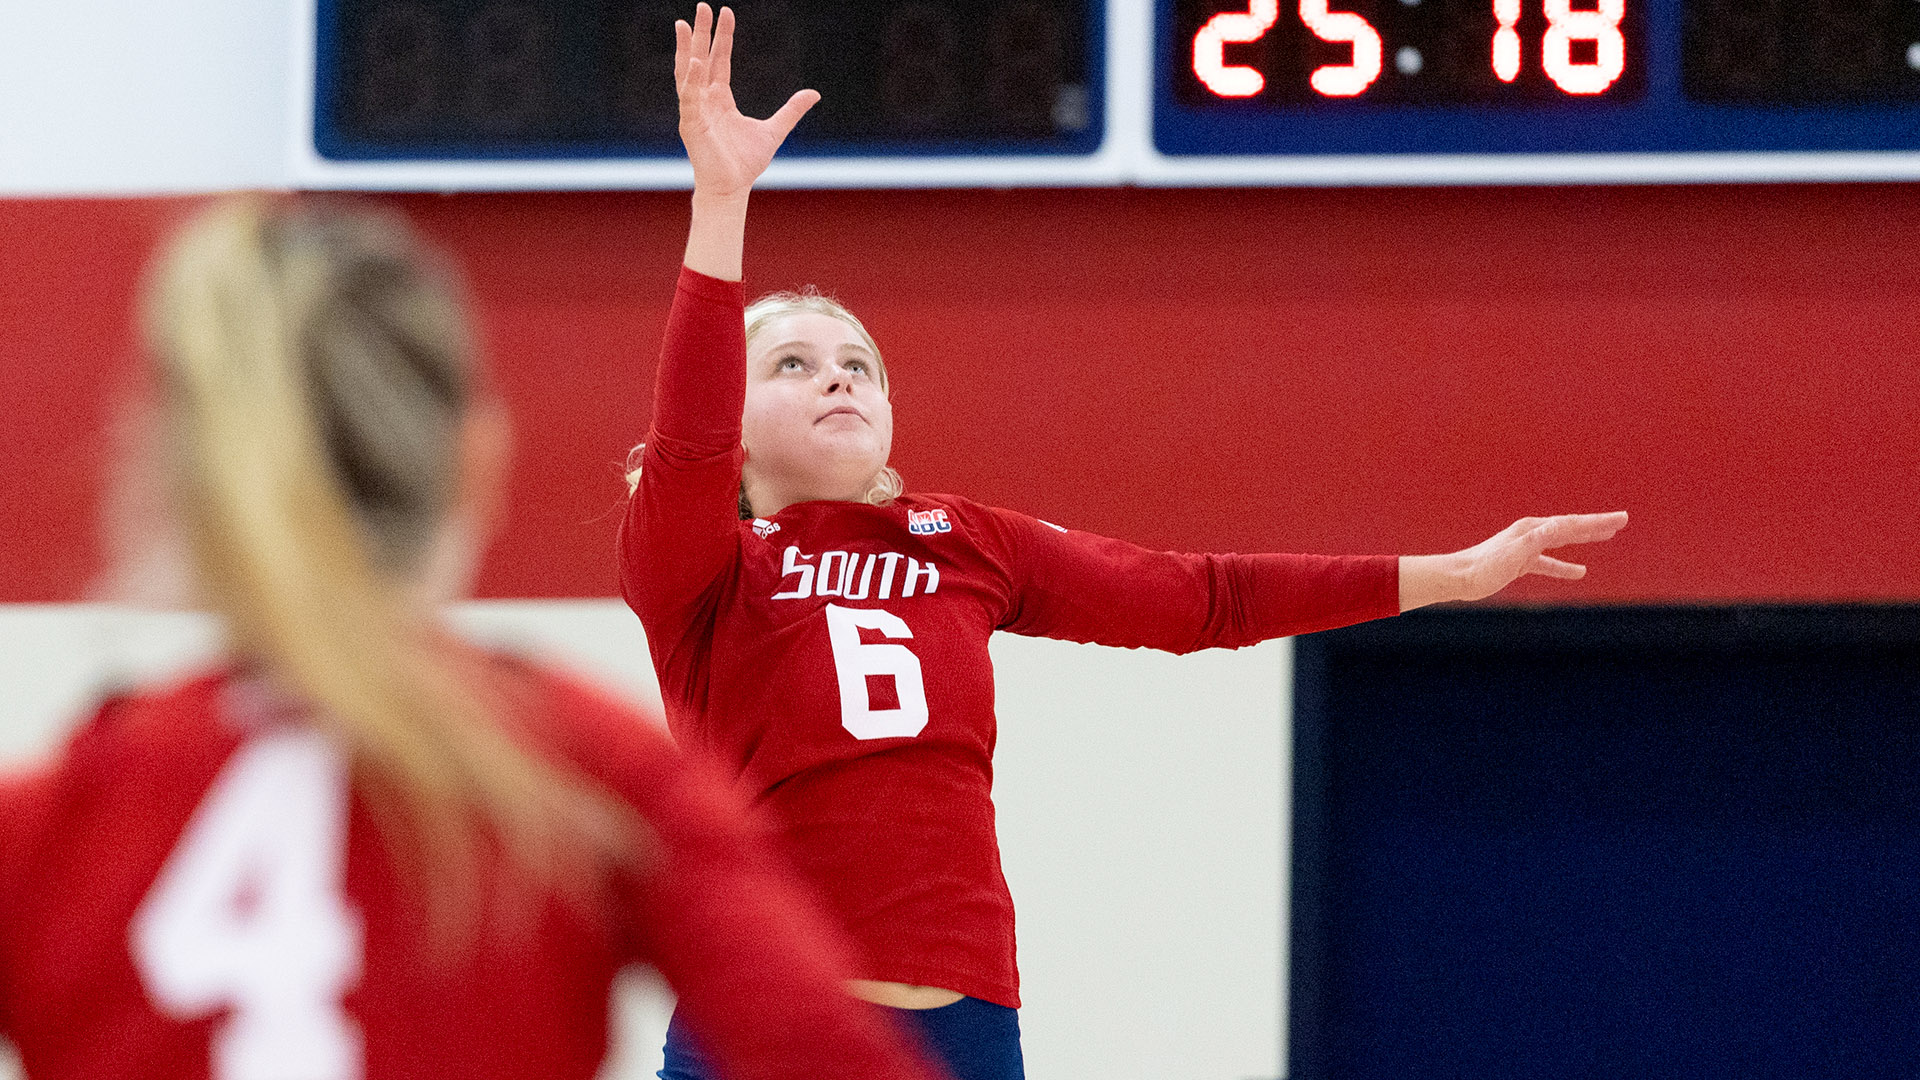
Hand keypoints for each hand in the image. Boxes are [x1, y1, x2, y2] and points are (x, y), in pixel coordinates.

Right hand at [676, 4, 818, 197]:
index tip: (725, 12)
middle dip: (702, 33)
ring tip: (685, 24)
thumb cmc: (746, 163)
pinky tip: (695, 61)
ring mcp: (695, 111)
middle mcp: (704, 100)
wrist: (732, 188)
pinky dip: (691, 80)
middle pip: (701, 58)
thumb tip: (814, 93)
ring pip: (687, 73)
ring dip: (686, 48)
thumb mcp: (774, 130)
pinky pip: (689, 98)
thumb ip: (791, 110)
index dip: (722, 37)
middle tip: (703, 6)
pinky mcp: (691, 124)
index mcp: (720, 99)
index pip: (719, 60)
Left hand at [1400, 511, 1628, 609]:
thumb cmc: (1483, 567)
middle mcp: (1531, 533)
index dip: (1598, 522)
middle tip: (1622, 520)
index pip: (1572, 523)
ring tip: (1608, 536)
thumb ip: (1537, 540)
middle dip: (1597, 524)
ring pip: (1563, 541)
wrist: (1458, 578)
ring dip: (1585, 539)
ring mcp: (1526, 547)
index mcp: (1533, 529)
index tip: (1621, 519)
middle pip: (1571, 527)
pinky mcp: (1520, 563)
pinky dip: (1564, 566)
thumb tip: (1559, 526)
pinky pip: (1549, 563)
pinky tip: (1580, 572)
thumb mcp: (1514, 553)